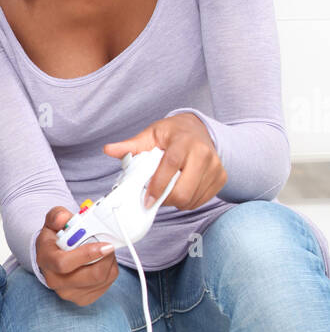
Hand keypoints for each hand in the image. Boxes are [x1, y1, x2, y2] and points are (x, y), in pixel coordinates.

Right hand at [36, 206, 118, 305]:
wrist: (53, 257)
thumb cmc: (55, 239)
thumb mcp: (53, 222)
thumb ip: (58, 216)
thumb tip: (64, 219)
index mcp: (45, 260)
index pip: (64, 263)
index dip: (88, 254)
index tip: (105, 245)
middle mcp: (55, 281)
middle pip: (91, 275)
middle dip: (106, 258)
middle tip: (109, 244)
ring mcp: (69, 293)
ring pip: (102, 279)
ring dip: (109, 262)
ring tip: (104, 251)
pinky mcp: (83, 299)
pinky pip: (106, 285)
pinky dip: (109, 271)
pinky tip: (102, 262)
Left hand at [104, 113, 226, 209]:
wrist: (199, 130)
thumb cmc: (173, 134)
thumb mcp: (151, 135)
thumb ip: (131, 146)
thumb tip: (109, 150)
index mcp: (185, 141)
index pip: (170, 167)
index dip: (157, 186)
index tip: (146, 199)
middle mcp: (205, 154)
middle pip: (183, 191)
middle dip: (165, 198)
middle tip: (155, 195)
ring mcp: (216, 167)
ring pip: (191, 200)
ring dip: (175, 201)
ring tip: (168, 188)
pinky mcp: (221, 178)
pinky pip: (200, 201)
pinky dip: (187, 201)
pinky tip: (181, 189)